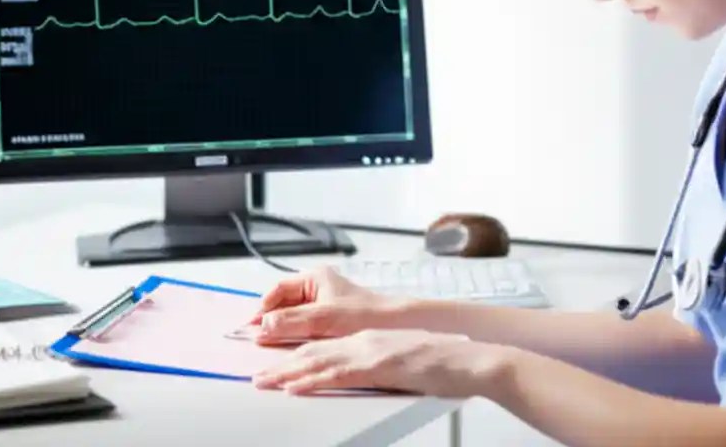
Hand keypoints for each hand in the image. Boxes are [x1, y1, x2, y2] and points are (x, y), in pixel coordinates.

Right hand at [252, 266, 407, 344]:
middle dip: (269, 318)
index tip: (252, 323)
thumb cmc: (365, 314)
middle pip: (283, 302)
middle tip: (255, 334)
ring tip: (267, 340)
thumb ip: (292, 321)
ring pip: (292, 315)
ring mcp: (322, 303)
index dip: (264, 306)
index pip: (279, 290)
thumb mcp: (324, 318)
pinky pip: (302, 324)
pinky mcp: (328, 319)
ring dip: (280, 327)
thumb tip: (263, 325)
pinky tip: (287, 343)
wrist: (394, 325)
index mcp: (315, 278)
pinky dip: (293, 333)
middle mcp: (317, 287)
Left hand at [252, 329, 511, 397]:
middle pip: (313, 352)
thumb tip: (366, 377)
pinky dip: (312, 381)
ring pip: (317, 362)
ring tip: (263, 382)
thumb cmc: (443, 364)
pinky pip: (337, 375)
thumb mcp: (404, 364)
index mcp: (370, 340)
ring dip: (286, 373)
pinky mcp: (378, 366)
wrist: (468, 359)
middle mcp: (365, 342)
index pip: (324, 348)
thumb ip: (380, 368)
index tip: (276, 367)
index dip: (296, 357)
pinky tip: (294, 387)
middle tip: (257, 375)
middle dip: (281, 365)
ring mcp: (370, 352)